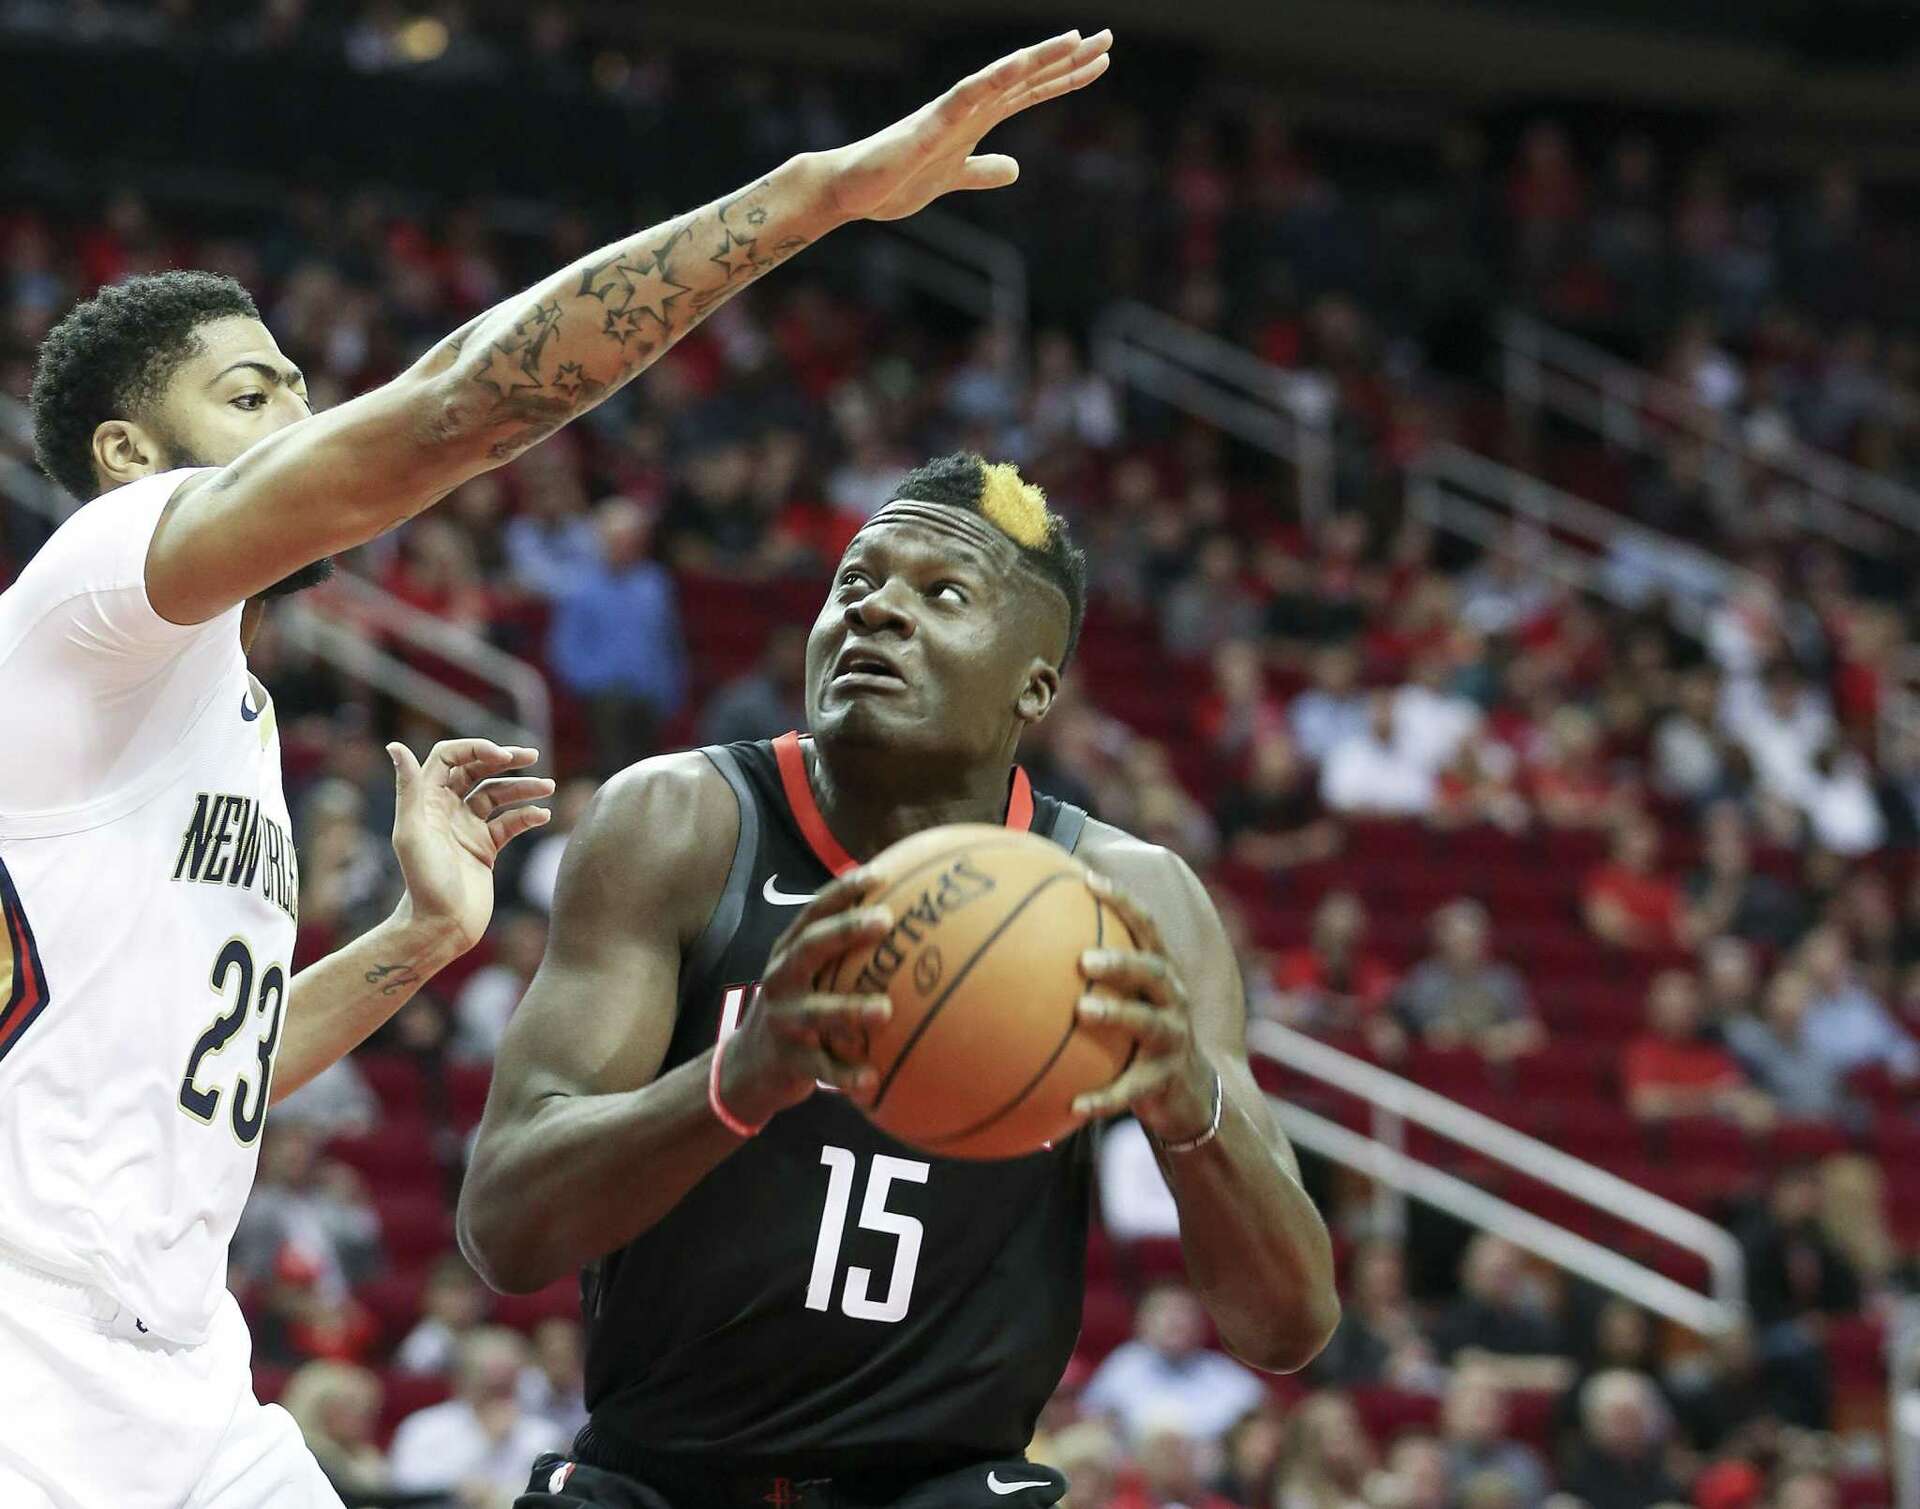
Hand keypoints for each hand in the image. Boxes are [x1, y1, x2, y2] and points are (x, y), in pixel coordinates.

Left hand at [387, 739, 553, 952]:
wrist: (442, 926)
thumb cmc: (424, 882)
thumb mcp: (413, 832)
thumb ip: (409, 789)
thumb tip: (395, 745)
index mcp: (427, 801)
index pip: (449, 758)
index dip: (475, 749)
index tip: (502, 756)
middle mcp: (447, 810)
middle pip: (477, 771)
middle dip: (505, 760)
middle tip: (532, 755)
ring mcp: (467, 828)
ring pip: (498, 795)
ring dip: (523, 788)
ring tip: (548, 787)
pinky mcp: (485, 848)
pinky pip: (510, 823)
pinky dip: (527, 816)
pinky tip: (543, 815)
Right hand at [717, 868, 895, 1127]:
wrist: (747, 1069)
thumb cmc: (797, 1009)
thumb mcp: (810, 976)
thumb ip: (843, 952)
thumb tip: (905, 914)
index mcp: (789, 953)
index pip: (814, 912)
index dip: (843, 891)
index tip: (879, 873)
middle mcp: (780, 980)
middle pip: (808, 948)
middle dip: (844, 931)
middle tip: (885, 921)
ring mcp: (782, 1021)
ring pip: (815, 1012)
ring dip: (849, 1010)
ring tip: (886, 1010)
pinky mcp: (789, 1061)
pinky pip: (821, 1070)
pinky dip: (846, 1076)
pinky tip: (874, 1080)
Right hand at [813, 29, 1112, 223]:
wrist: (852, 191)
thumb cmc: (896, 180)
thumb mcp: (953, 179)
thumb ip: (982, 170)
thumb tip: (1014, 168)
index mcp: (976, 119)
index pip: (1029, 92)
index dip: (1065, 78)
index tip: (1100, 62)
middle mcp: (967, 107)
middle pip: (1025, 78)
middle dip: (1066, 60)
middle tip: (1107, 38)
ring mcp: (949, 114)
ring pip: (1001, 79)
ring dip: (1037, 59)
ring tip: (1074, 41)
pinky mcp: (928, 127)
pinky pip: (965, 98)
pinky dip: (993, 79)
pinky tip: (1019, 64)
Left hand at [1072, 871, 1216, 1141]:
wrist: (1189, 1096)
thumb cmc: (1138, 1037)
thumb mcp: (1126, 999)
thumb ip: (1090, 971)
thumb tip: (1024, 935)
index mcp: (1159, 972)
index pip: (1146, 926)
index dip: (1122, 900)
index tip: (1088, 879)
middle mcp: (1172, 999)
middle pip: (1153, 969)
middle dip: (1122, 960)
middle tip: (1084, 959)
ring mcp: (1173, 1040)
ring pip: (1148, 1024)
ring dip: (1116, 1015)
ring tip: (1082, 1011)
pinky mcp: (1164, 1082)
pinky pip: (1131, 1090)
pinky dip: (1104, 1098)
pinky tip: (1072, 1105)